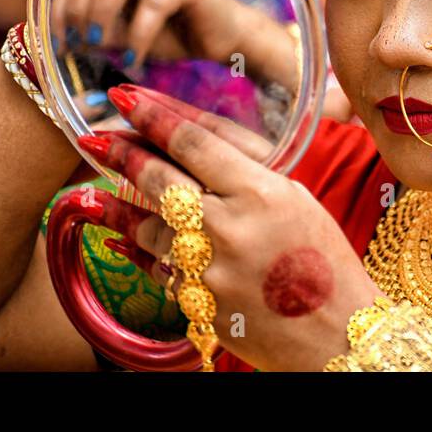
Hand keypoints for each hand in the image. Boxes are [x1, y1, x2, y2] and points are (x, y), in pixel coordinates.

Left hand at [50, 0, 251, 67]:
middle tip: (77, 42)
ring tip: (97, 44)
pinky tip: (133, 57)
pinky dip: (138, 32)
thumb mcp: (121, 32)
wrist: (224, 41)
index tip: (56, 40)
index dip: (61, 3)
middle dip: (77, 6)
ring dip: (101, 10)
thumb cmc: (171, 33)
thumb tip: (58, 40)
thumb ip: (93, 29)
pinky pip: (155, 1)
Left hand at [80, 85, 379, 370]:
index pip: (194, 142)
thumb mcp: (298, 200)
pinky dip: (137, 250)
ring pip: (149, 226)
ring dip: (118, 207)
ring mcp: (209, 269)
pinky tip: (118, 238)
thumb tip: (196, 145)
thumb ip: (248, 172)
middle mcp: (229, 227)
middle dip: (121, 152)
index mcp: (262, 191)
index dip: (155, 116)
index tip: (127, 97)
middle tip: (93, 135)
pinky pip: (157, 269)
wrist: (338, 335)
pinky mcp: (198, 304)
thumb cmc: (326, 262)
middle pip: (160, 179)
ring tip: (94, 194)